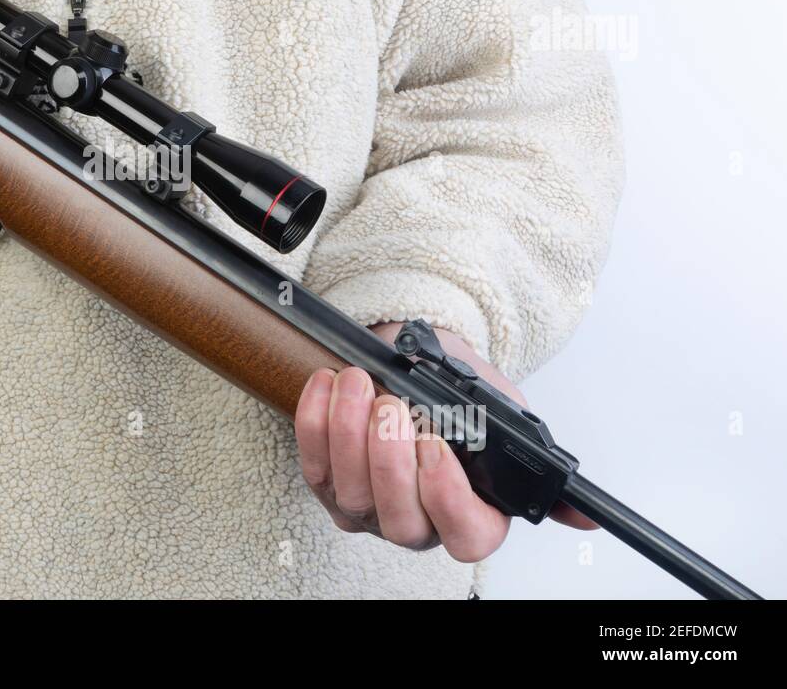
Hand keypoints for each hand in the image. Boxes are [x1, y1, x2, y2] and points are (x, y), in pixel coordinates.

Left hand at [296, 322, 593, 560]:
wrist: (414, 360)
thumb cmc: (459, 393)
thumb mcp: (507, 418)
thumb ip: (534, 460)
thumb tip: (584, 516)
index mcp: (469, 515)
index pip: (465, 536)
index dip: (448, 496)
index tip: (435, 444)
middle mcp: (417, 520)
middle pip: (400, 520)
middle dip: (390, 460)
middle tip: (392, 407)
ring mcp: (367, 507)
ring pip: (351, 492)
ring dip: (348, 432)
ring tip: (360, 383)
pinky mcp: (327, 483)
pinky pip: (313, 463)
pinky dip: (315, 421)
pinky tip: (328, 384)